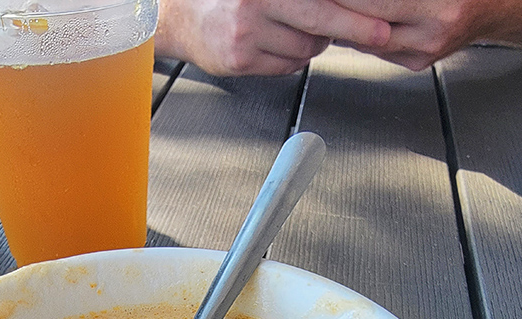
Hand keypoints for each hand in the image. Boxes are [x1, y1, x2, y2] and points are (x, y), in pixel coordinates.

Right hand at [155, 0, 391, 75]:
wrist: (184, 18)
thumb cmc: (232, 1)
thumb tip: (346, 8)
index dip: (352, 9)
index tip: (379, 21)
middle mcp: (256, 1)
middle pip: (318, 20)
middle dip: (354, 28)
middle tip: (380, 35)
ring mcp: (247, 32)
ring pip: (304, 48)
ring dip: (310, 44)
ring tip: (292, 30)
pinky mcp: (241, 59)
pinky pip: (285, 66)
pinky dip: (290, 59)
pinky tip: (275, 44)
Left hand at [336, 0, 521, 69]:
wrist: (492, 5)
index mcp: (437, 7)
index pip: (374, 3)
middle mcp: (431, 33)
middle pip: (365, 27)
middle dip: (338, 11)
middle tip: (317, 3)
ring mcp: (423, 53)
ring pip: (366, 43)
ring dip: (345, 25)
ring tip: (328, 9)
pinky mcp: (416, 64)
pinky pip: (377, 51)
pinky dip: (360, 35)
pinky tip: (349, 22)